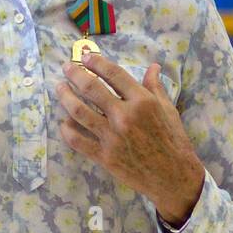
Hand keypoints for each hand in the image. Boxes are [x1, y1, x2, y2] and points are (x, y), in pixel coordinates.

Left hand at [57, 52, 204, 224]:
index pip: (114, 74)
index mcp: (142, 101)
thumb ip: (155, 86)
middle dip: (76, 74)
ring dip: (66, 97)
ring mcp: (111, 137)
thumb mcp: (168, 108)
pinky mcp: (104, 156)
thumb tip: (153, 66)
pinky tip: (63, 122)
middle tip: (67, 68)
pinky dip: (67, 130)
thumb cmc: (173, 139)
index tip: (86, 57)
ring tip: (60, 88)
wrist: (173, 175)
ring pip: (79, 112)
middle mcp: (124, 116)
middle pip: (92, 89)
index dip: (97, 63)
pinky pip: (78, 141)